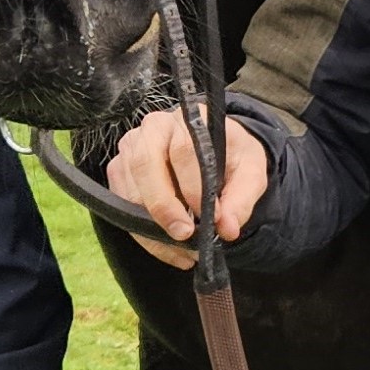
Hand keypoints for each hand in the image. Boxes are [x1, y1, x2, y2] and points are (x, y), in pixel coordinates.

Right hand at [107, 106, 270, 269]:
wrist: (215, 150)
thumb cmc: (232, 155)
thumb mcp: (251, 170)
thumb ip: (242, 198)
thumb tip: (228, 228)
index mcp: (188, 119)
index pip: (183, 148)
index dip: (194, 185)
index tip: (210, 216)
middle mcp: (153, 128)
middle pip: (145, 164)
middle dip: (164, 205)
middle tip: (185, 234)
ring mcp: (130, 149)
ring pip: (129, 188)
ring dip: (152, 225)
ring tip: (183, 250)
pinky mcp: (119, 172)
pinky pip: (122, 206)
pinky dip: (143, 234)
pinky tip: (169, 249)